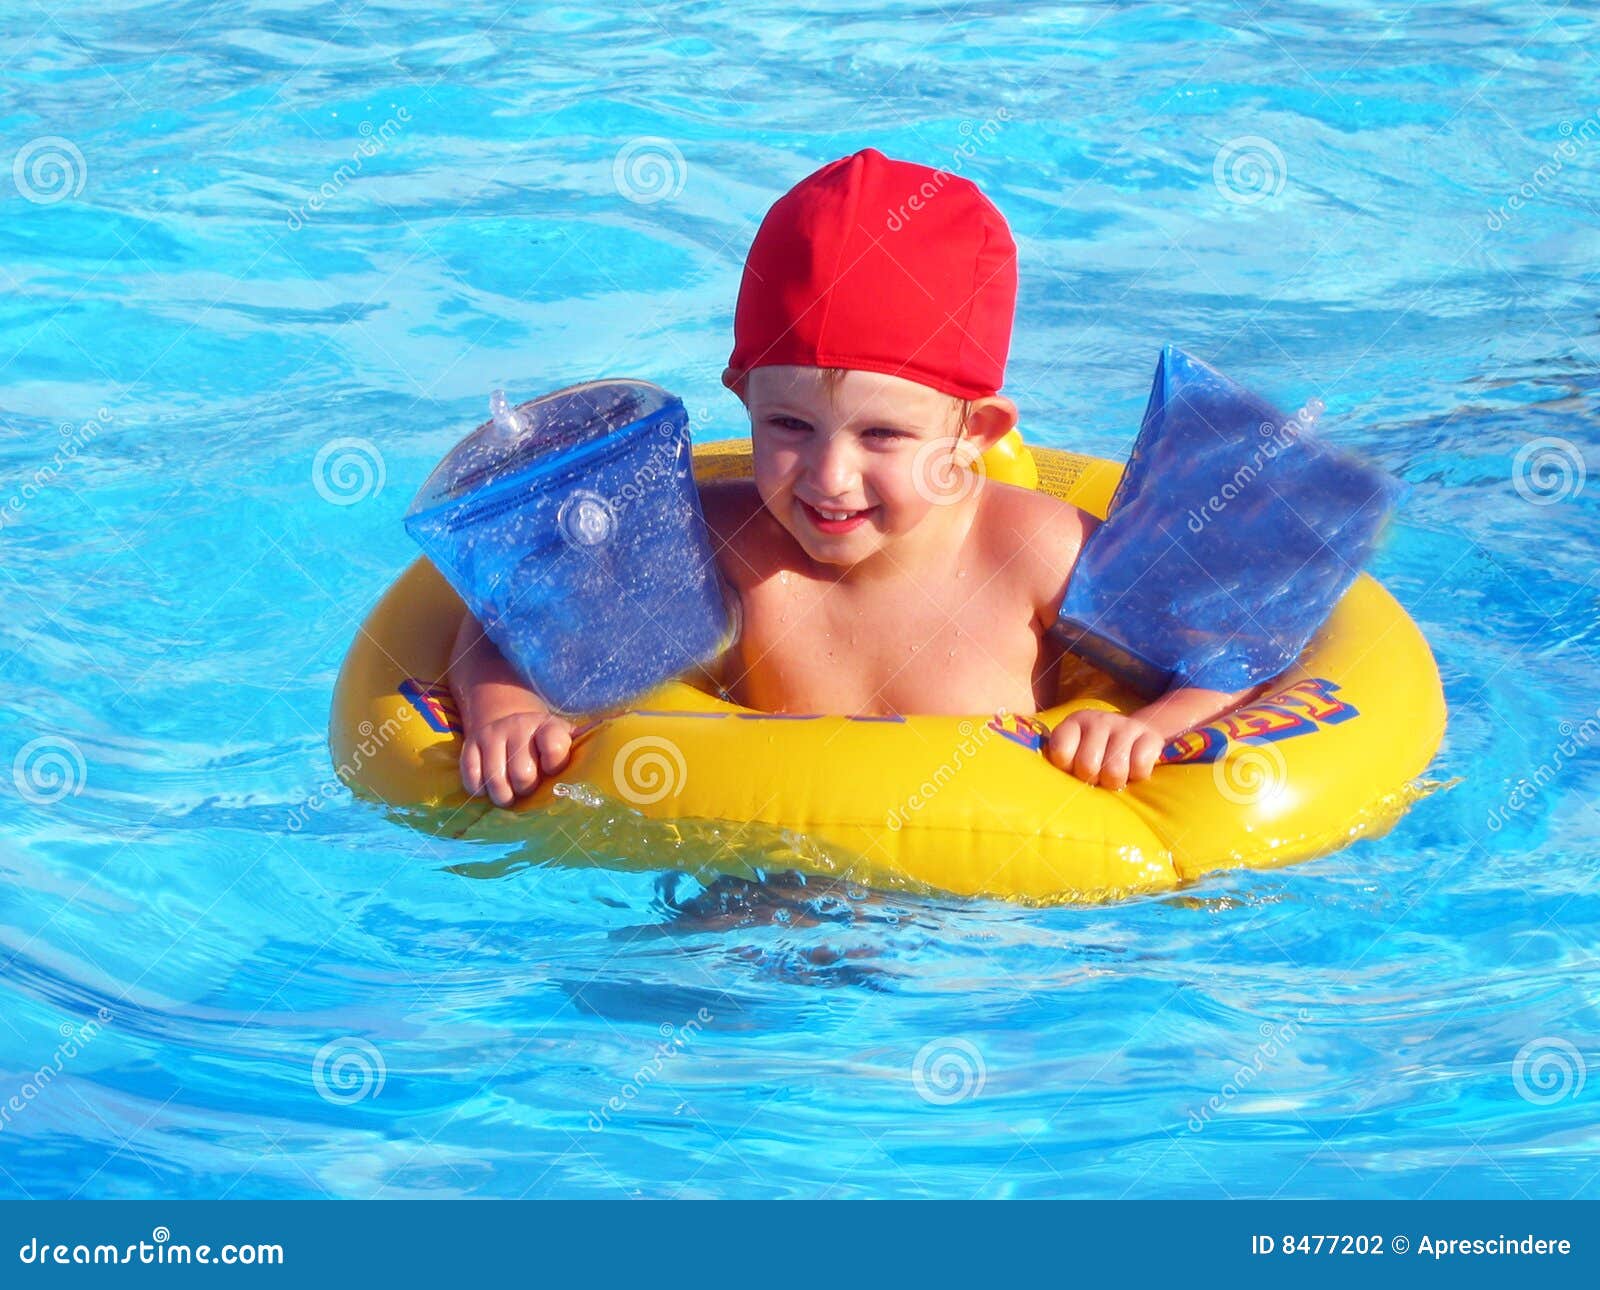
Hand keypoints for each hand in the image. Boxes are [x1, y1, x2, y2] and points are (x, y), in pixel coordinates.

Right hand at [460, 711, 574, 807]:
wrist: (505, 716)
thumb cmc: (544, 741)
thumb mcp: (565, 739)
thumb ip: (584, 750)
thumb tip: (614, 762)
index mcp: (549, 727)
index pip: (554, 748)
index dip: (553, 766)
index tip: (551, 771)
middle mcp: (520, 727)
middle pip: (522, 773)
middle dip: (526, 789)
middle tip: (528, 788)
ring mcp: (493, 735)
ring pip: (495, 780)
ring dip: (503, 796)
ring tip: (510, 796)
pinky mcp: (471, 744)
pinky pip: (472, 777)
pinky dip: (479, 790)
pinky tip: (488, 789)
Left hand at [1045, 709, 1163, 790]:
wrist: (1136, 735)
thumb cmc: (1097, 752)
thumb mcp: (1074, 752)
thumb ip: (1063, 764)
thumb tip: (1055, 788)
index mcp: (1074, 723)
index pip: (1061, 752)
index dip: (1067, 768)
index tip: (1073, 768)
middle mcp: (1097, 720)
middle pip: (1087, 766)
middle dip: (1092, 779)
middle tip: (1097, 775)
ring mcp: (1124, 726)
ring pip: (1114, 771)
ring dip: (1114, 781)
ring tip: (1114, 774)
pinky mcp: (1149, 736)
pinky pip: (1140, 768)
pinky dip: (1137, 776)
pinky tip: (1133, 768)